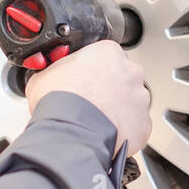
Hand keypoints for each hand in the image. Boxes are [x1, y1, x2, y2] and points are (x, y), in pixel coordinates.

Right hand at [24, 40, 150, 155]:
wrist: (71, 134)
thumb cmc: (60, 103)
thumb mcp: (44, 76)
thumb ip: (55, 70)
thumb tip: (50, 75)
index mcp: (108, 53)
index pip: (105, 57)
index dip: (92, 71)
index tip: (84, 81)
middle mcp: (130, 72)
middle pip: (122, 78)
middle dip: (109, 90)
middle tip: (90, 103)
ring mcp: (140, 98)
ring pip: (131, 103)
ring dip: (117, 110)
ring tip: (96, 121)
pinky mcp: (144, 124)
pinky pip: (136, 126)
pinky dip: (124, 131)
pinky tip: (106, 134)